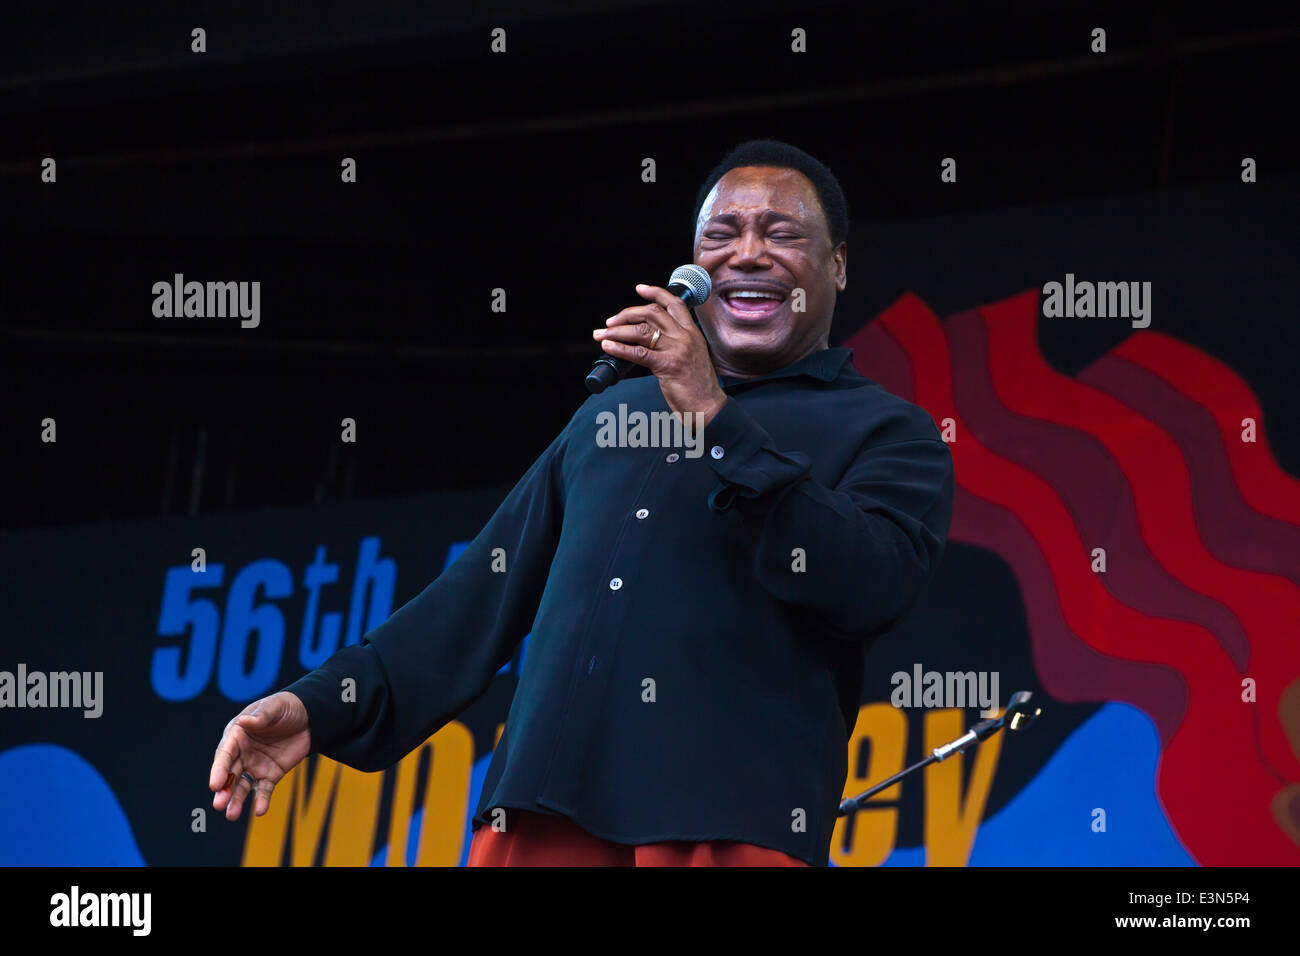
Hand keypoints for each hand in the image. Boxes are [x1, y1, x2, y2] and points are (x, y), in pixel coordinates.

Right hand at [208, 691, 311, 820]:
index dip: (219, 770)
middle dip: (224, 790)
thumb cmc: (285, 708)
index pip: (225, 754)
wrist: (308, 716)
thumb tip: (244, 721)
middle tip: (218, 805)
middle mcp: (242, 753)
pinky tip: (260, 810)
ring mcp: (255, 765)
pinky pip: (264, 790)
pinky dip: (262, 800)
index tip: (214, 785)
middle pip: (230, 774)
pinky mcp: (270, 775)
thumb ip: (260, 717)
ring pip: (242, 786)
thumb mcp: (274, 708)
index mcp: (237, 735)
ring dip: (237, 800)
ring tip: (231, 815)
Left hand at [594, 283, 727, 424]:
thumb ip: (677, 343)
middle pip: (651, 313)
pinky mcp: (667, 365)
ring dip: (616, 331)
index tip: (639, 288)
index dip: (655, 293)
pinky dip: (619, 348)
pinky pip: (638, 353)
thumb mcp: (692, 355)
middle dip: (626, 314)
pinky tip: (608, 346)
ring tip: (602, 334)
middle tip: (610, 321)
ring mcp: (676, 349)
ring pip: (641, 331)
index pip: (673, 303)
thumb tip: (651, 337)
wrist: (708, 405)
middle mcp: (685, 336)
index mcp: (692, 332)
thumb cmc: (698, 384)